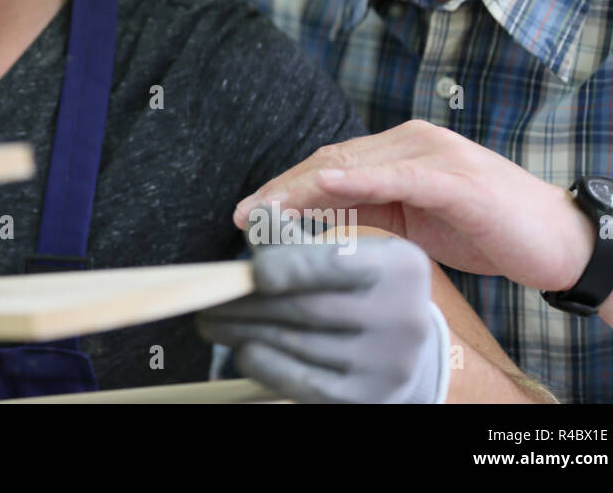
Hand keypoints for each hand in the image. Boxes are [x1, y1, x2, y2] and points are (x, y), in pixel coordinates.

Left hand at [198, 236, 448, 402]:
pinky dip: (265, 365)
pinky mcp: (369, 396)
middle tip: (208, 302)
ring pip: (297, 344)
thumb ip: (297, 238)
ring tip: (213, 323)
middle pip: (305, 306)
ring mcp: (389, 363)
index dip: (281, 265)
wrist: (400, 350)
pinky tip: (242, 351)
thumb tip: (255, 214)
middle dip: (246, 303)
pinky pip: (303, 383)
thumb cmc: (357, 289)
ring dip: (243, 333)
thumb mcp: (342, 253)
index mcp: (400, 267)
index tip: (246, 271)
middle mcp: (404, 317)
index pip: (330, 262)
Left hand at [230, 120, 594, 291]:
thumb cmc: (488, 229)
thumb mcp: (415, 222)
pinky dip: (359, 178)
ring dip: (305, 187)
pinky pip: (398, 176)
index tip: (248, 212)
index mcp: (401, 149)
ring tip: (267, 207)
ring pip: (354, 166)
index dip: (286, 187)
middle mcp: (412, 141)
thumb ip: (371, 211)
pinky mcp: (456, 179)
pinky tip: (325, 185)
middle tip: (243, 215)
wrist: (560, 241)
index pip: (330, 164)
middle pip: (332, 161)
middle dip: (283, 188)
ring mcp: (434, 155)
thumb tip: (317, 225)